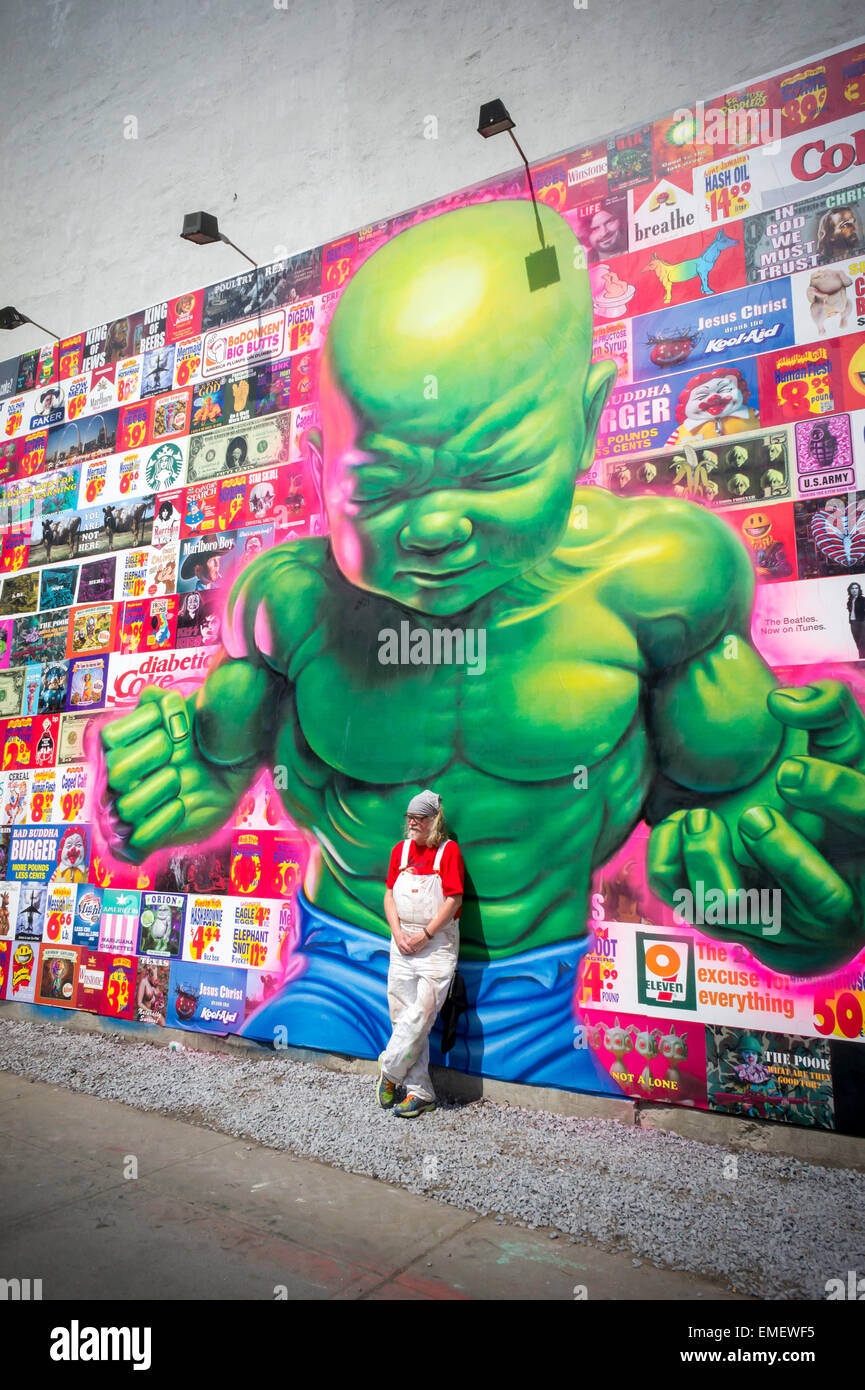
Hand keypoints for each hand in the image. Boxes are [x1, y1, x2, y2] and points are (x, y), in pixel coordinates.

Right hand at [101, 686, 205, 861]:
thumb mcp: (186, 711)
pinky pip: (140, 840)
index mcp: (119, 748)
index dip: (141, 726)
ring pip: (127, 807)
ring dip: (161, 787)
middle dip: (154, 755)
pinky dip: (164, 820)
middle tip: (177, 750)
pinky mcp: (144, 841)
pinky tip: (182, 805)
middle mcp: (117, 781)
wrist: (231, 770)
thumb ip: (162, 700)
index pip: (109, 737)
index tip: (169, 722)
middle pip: (116, 771)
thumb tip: (154, 698)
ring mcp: (128, 812)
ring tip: (181, 778)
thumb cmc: (201, 738)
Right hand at [392, 928, 424, 955]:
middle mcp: (400, 946)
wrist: (396, 934)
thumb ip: (409, 941)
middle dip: (410, 952)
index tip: (415, 949)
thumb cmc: (402, 934)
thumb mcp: (406, 937)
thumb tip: (413, 944)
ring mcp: (398, 947)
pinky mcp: (398, 948)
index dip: (411, 950)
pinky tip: (408, 951)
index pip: (407, 948)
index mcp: (402, 943)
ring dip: (408, 953)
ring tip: (412, 951)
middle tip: (414, 951)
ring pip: (404, 953)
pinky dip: (405, 953)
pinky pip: (402, 952)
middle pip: (406, 952)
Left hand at [647, 681, 864, 973]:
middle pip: (825, 899)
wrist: (791, 842)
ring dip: (719, 867)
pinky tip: (677, 826)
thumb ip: (828, 710)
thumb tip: (782, 702)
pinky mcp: (732, 927)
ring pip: (753, 918)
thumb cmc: (825, 786)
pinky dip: (674, 867)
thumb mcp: (841, 747)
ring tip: (701, 819)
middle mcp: (840, 901)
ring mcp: (783, 924)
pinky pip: (695, 908)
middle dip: (787, 857)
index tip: (790, 771)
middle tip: (754, 815)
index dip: (836, 797)